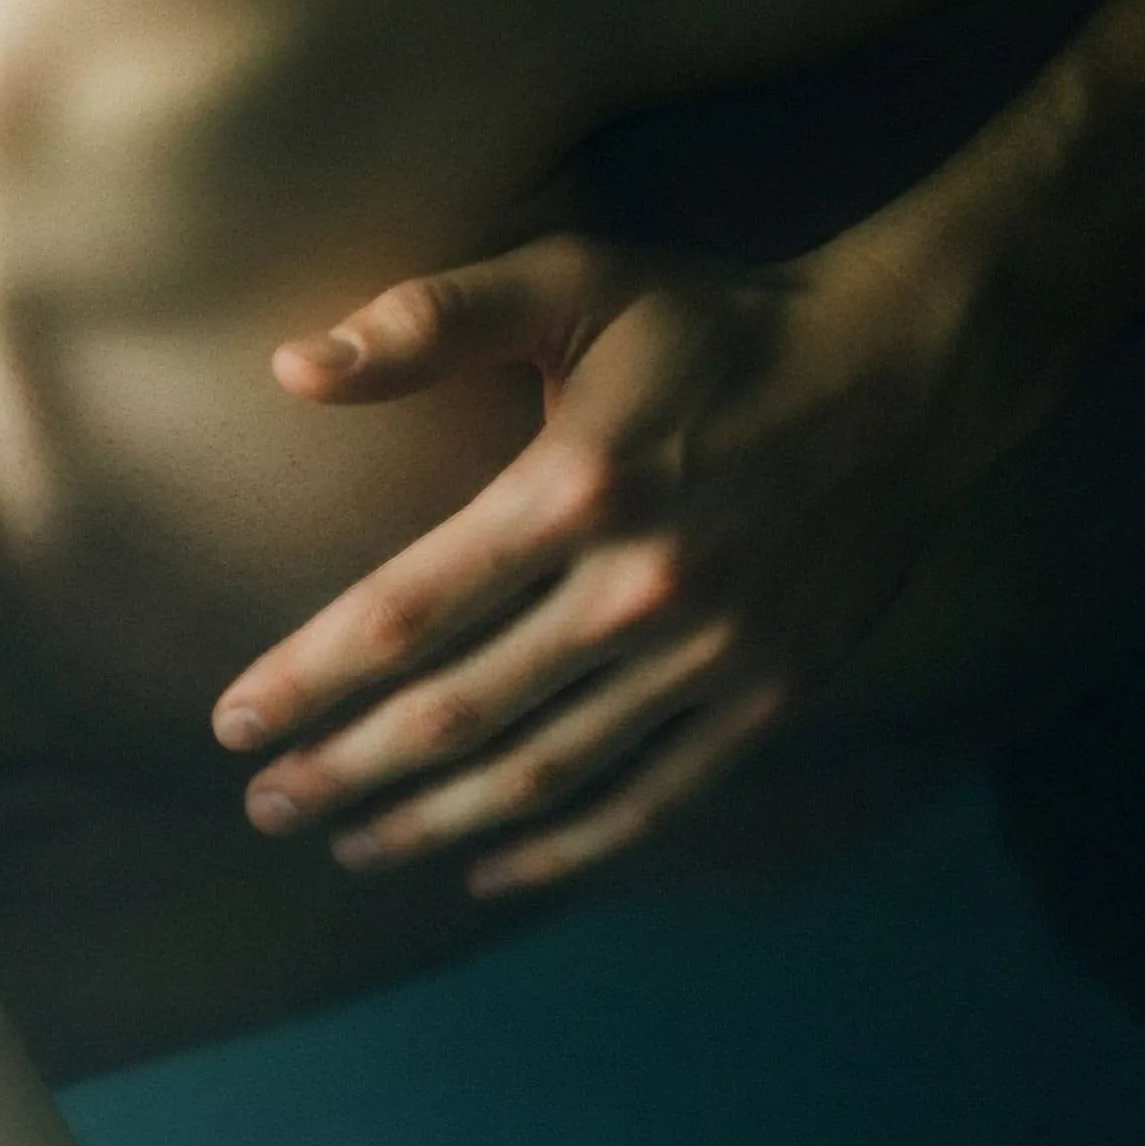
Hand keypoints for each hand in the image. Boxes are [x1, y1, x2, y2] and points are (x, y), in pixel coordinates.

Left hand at [210, 231, 998, 894]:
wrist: (913, 370)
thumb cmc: (719, 322)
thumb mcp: (578, 277)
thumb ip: (430, 318)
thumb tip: (289, 369)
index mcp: (576, 488)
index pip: (404, 611)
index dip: (308, 678)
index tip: (232, 724)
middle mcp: (640, 587)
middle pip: (456, 712)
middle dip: (344, 770)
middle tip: (263, 805)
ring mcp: (711, 655)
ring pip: (540, 771)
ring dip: (429, 821)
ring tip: (344, 843)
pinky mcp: (769, 697)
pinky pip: (647, 797)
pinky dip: (560, 847)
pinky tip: (482, 868)